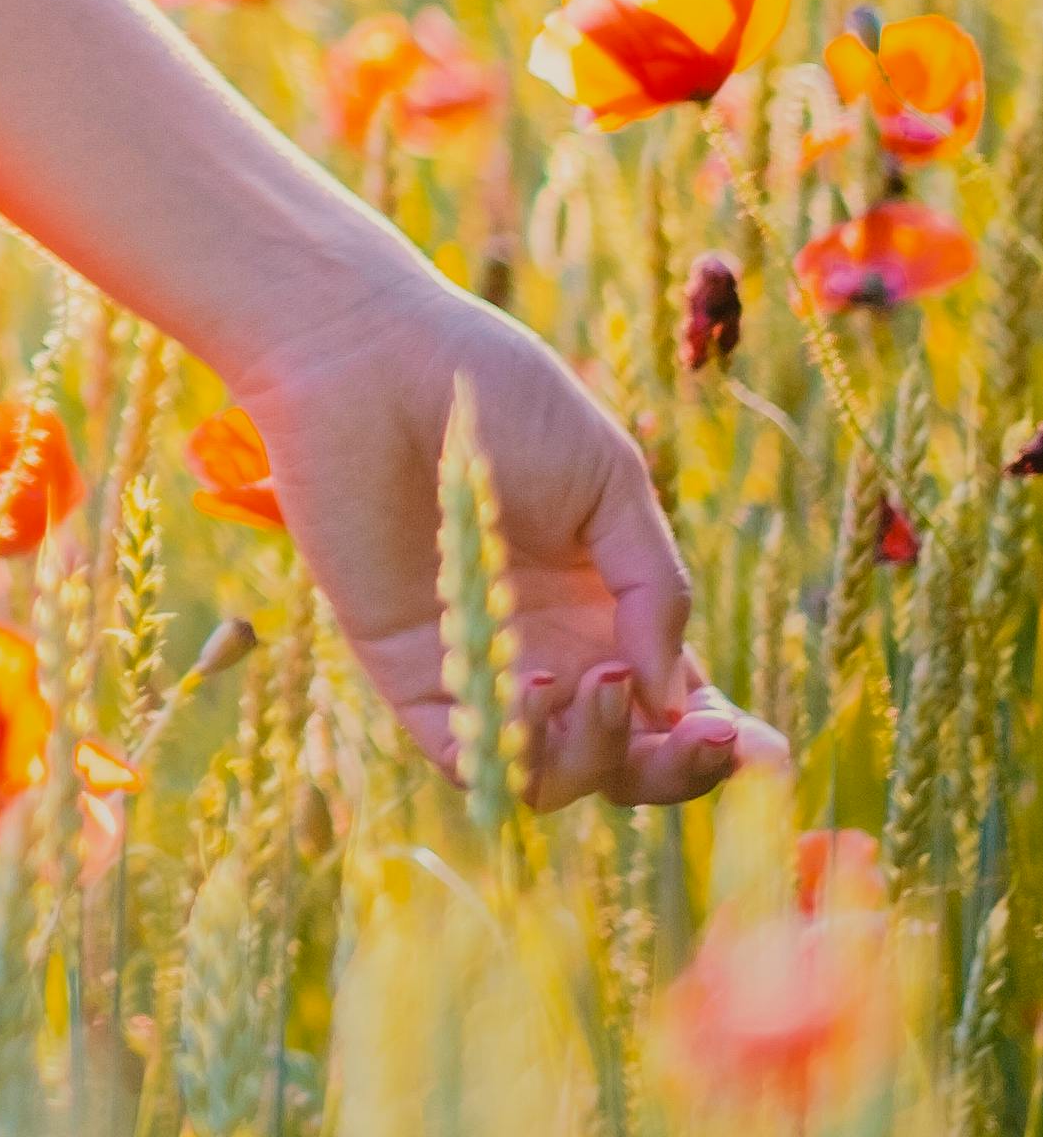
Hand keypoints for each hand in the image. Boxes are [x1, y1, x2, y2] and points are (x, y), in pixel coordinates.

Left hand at [227, 240, 776, 807]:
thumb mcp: (610, 481)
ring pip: (554, 774)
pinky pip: (469, 755)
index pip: (672, 703)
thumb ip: (653, 587)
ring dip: (600, 756)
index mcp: (608, 608)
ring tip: (604, 685)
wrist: (375, 362)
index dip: (715, 741)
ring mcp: (482, 668)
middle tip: (697, 736)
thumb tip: (672, 694)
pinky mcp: (411, 671)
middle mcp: (550, 650)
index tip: (760, 753)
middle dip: (673, 768)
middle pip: (623, 758)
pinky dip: (512, 753)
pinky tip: (533, 688)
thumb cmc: (499, 399)